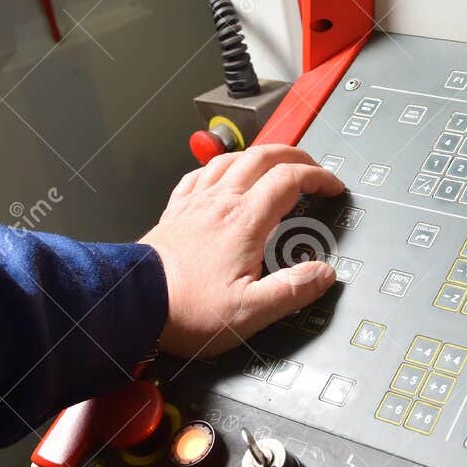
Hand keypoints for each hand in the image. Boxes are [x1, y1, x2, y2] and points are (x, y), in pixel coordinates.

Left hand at [141, 144, 343, 357]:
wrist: (134, 302)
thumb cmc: (185, 309)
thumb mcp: (250, 311)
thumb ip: (292, 290)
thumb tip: (322, 274)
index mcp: (245, 221)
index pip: (290, 179)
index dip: (318, 177)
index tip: (332, 187)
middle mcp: (221, 203)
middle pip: (264, 157)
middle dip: (295, 156)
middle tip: (312, 167)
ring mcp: (196, 203)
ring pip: (232, 159)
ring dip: (260, 154)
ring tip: (275, 163)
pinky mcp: (176, 212)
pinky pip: (199, 174)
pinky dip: (221, 167)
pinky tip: (222, 174)